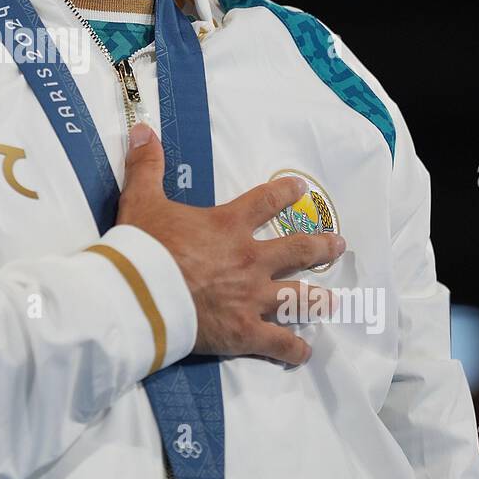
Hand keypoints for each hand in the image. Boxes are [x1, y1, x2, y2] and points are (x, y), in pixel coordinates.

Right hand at [116, 123, 343, 364]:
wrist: (140, 294)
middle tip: (338, 245)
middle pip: (296, 251)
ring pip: (298, 298)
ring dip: (318, 299)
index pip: (267, 201)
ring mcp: (252, 298)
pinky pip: (278, 343)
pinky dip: (294, 349)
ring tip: (334, 300)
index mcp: (229, 226)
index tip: (301, 189)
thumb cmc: (143, 247)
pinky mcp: (244, 332)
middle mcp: (250, 260)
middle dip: (320, 247)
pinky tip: (304, 351)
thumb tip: (143, 127)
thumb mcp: (142, 199)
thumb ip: (147, 165)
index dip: (286, 192)